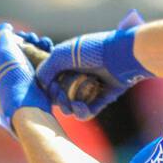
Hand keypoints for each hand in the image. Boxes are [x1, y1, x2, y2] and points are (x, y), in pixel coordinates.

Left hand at [0, 23, 52, 137]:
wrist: (29, 107)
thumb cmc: (13, 79)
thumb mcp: (4, 50)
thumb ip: (2, 35)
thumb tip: (5, 27)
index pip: (3, 51)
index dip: (15, 41)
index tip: (26, 36)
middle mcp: (3, 82)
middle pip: (18, 56)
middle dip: (30, 45)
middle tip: (38, 40)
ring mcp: (19, 89)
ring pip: (30, 64)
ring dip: (39, 51)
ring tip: (46, 45)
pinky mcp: (34, 95)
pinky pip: (40, 75)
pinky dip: (45, 64)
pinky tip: (50, 55)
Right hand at [36, 8, 151, 119]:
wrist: (121, 56)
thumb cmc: (91, 50)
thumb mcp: (62, 54)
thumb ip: (46, 68)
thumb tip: (41, 84)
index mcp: (67, 63)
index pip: (51, 81)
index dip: (49, 88)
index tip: (51, 88)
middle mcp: (78, 75)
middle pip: (61, 96)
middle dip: (59, 100)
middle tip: (62, 97)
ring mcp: (91, 88)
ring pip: (73, 106)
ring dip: (70, 107)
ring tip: (74, 104)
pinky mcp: (103, 98)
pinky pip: (88, 111)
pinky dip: (82, 112)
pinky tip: (81, 108)